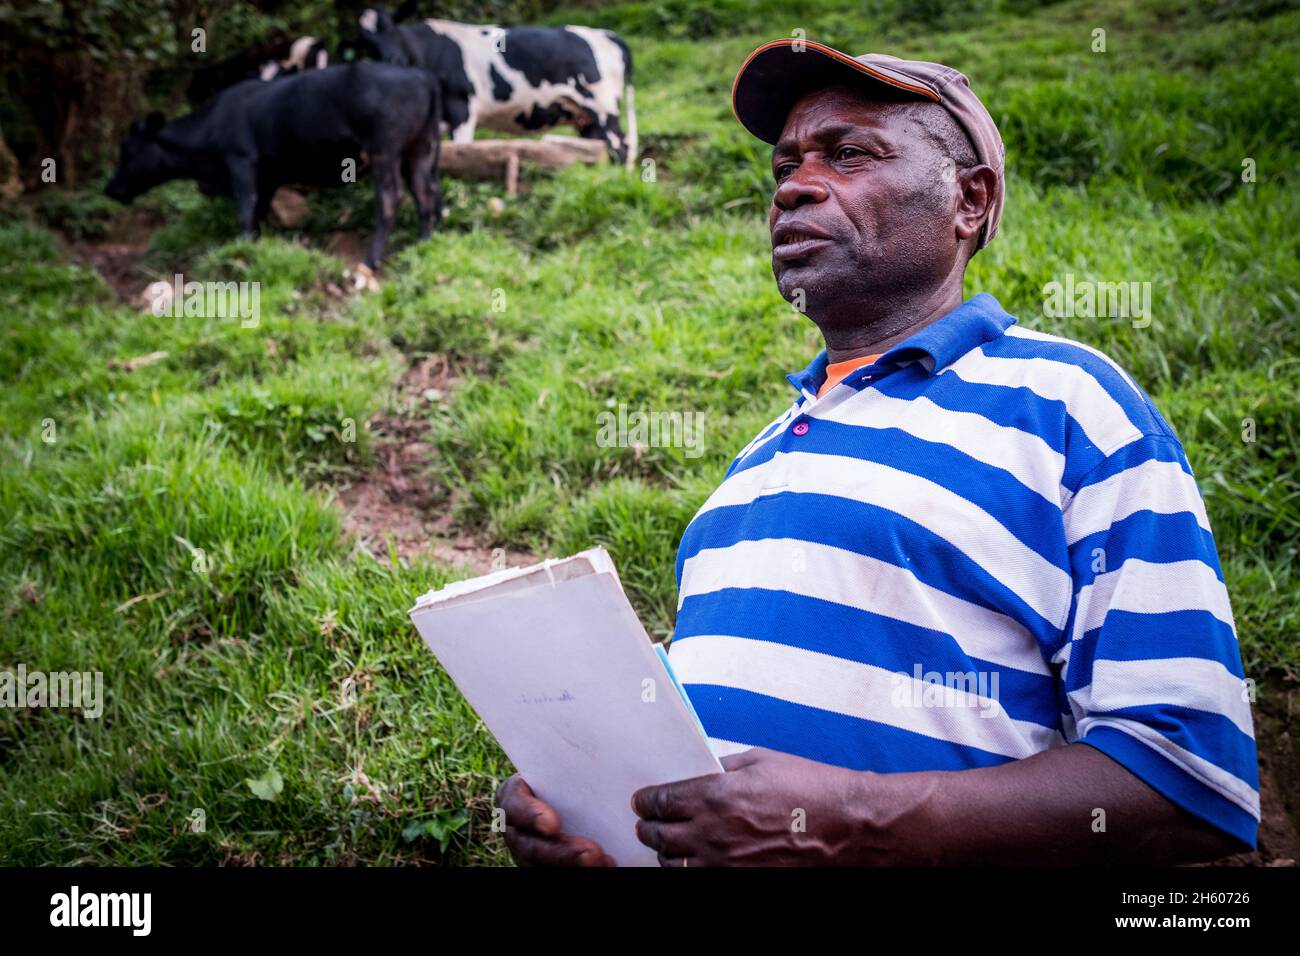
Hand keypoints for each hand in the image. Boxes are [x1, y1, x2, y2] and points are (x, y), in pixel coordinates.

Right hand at [496, 773, 616, 865]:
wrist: (567, 790)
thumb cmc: (565, 770)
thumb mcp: (560, 764)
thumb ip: (569, 765)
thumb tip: (599, 746)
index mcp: (513, 796)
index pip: (514, 805)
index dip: (531, 816)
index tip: (553, 824)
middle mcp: (515, 828)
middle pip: (529, 846)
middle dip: (560, 852)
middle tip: (590, 853)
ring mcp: (526, 852)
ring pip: (540, 866)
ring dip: (571, 866)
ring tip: (602, 862)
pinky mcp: (541, 864)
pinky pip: (553, 872)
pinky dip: (577, 870)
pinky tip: (606, 865)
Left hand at [631, 747, 903, 865]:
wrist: (847, 827)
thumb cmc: (811, 789)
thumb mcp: (763, 761)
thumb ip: (726, 766)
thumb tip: (704, 770)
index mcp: (716, 795)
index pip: (661, 800)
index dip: (646, 800)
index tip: (642, 800)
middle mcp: (712, 832)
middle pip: (658, 835)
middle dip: (649, 826)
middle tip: (647, 821)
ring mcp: (724, 863)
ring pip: (672, 863)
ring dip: (666, 851)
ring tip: (669, 843)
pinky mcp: (739, 881)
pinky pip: (697, 880)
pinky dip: (689, 870)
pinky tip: (693, 862)